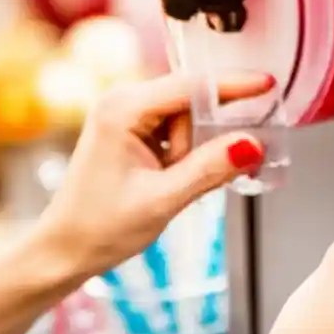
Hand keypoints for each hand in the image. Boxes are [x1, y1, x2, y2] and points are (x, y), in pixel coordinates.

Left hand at [36, 72, 271, 277]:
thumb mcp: (163, 200)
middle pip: (190, 100)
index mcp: (122, 109)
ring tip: (173, 184)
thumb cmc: (100, 227)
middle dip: (207, 134)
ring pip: (186, 117)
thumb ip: (210, 169)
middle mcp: (122, 102)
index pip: (190, 86)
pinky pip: (174, 129)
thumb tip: (251, 144)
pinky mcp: (130, 130)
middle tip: (212, 168)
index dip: (233, 85)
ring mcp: (125, 114)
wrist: (65, 249)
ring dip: (193, 149)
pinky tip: (176, 178)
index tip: (268, 85)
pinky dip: (185, 152)